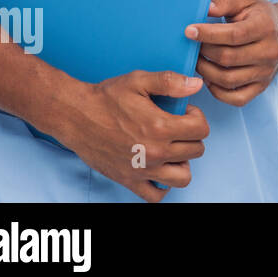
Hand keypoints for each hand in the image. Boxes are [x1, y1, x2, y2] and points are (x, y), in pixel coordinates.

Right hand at [57, 70, 208, 202]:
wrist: (76, 116)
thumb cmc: (106, 98)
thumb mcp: (139, 80)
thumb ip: (171, 82)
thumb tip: (196, 85)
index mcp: (160, 127)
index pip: (202, 129)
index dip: (197, 117)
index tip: (184, 112)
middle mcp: (155, 152)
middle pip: (196, 150)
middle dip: (192, 136)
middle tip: (177, 127)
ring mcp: (142, 170)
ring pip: (183, 177)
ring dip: (183, 162)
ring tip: (172, 149)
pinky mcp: (128, 180)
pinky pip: (156, 196)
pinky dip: (162, 186)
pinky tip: (159, 169)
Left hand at [186, 0, 277, 106]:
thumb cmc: (259, 15)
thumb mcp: (244, 1)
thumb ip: (224, 2)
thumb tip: (206, 8)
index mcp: (265, 27)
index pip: (234, 35)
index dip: (208, 34)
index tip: (189, 31)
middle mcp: (269, 51)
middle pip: (228, 58)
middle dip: (204, 52)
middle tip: (193, 45)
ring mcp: (266, 72)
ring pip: (228, 80)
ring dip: (206, 71)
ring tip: (198, 60)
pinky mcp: (262, 86)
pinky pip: (236, 98)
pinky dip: (217, 92)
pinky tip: (210, 78)